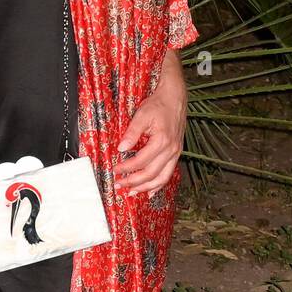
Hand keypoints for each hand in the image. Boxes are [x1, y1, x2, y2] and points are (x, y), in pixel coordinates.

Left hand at [112, 52, 186, 196]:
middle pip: (151, 174)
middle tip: (120, 184)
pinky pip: (168, 174)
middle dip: (134, 182)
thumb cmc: (159, 105)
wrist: (175, 98)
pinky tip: (150, 191)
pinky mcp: (176, 153)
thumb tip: (122, 148)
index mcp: (162, 141)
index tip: (115, 169)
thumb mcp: (142, 114)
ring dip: (146, 188)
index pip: (141, 161)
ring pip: (161, 178)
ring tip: (132, 192)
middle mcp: (171, 150)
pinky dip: (159, 185)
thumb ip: (132, 132)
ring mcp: (175, 153)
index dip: (127, 168)